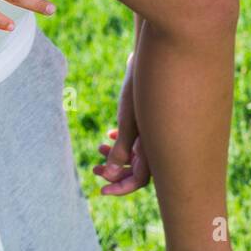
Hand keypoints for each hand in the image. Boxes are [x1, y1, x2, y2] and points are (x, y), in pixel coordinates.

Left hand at [92, 53, 151, 194]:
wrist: (151, 61)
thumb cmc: (141, 92)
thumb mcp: (128, 123)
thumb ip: (120, 151)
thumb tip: (109, 175)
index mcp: (154, 149)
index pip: (139, 181)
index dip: (120, 188)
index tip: (100, 190)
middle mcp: (155, 144)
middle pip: (136, 170)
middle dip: (114, 173)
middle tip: (94, 170)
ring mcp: (152, 132)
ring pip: (134, 154)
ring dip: (115, 155)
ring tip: (98, 148)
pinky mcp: (147, 120)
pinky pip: (136, 139)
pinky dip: (122, 140)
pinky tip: (110, 134)